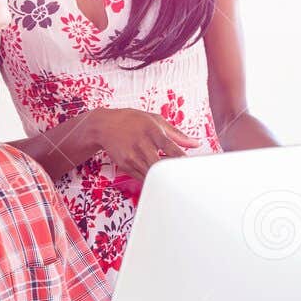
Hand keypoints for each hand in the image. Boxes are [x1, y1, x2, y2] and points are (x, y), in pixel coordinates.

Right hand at [81, 107, 199, 181]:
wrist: (104, 125)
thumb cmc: (132, 120)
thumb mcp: (155, 120)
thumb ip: (176, 134)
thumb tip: (196, 143)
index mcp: (152, 131)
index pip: (171, 148)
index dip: (182, 159)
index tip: (192, 167)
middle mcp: (141, 144)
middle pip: (160, 165)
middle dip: (172, 173)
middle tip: (185, 178)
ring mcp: (131, 156)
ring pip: (152, 175)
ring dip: (163, 178)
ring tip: (174, 180)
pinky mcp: (125, 166)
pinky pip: (142, 178)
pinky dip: (153, 180)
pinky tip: (159, 178)